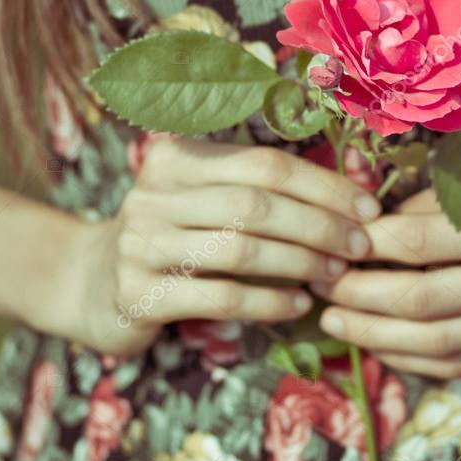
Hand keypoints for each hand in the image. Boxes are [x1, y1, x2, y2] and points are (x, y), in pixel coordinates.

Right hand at [53, 138, 381, 355]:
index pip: (265, 164)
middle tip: (360, 246)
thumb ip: (262, 187)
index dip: (323, 185)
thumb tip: (352, 194)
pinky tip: (299, 304)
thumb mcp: (205, 196)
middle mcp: (154, 193)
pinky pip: (219, 295)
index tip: (368, 207)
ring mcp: (140, 243)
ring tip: (335, 274)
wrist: (93, 284)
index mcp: (178, 157)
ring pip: (240, 249)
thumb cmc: (175, 236)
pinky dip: (268, 300)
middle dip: (319, 225)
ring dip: (300, 262)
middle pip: (256, 204)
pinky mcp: (137, 293)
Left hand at [309, 188, 460, 378]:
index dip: (370, 246)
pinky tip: (378, 345)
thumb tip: (369, 220)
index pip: (426, 242)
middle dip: (361, 297)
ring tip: (334, 321)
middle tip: (320, 287)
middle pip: (424, 301)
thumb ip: (441, 196)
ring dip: (376, 336)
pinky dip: (413, 360)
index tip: (335, 241)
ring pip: (438, 343)